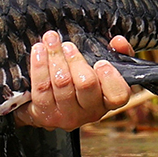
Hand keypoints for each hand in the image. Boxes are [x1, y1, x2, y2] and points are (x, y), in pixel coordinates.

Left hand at [13, 31, 132, 130]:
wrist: (49, 106)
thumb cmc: (80, 81)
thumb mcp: (101, 68)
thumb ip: (116, 54)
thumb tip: (119, 42)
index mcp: (107, 101)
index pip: (118, 95)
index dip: (110, 77)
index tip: (100, 62)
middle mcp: (90, 112)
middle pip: (86, 84)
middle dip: (75, 59)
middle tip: (68, 45)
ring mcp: (67, 115)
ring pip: (62, 83)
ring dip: (55, 57)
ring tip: (51, 41)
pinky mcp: (46, 114)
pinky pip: (41, 87)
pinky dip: (39, 65)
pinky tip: (39, 50)